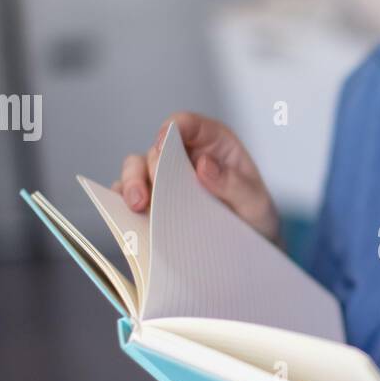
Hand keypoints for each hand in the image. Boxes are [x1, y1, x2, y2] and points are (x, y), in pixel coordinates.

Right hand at [112, 111, 280, 244]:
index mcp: (215, 145)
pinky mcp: (152, 201)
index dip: (172, 128)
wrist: (248, 255)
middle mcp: (187, 156)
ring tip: (138, 205)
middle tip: (152, 190)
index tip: (164, 144)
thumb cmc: (256, 221)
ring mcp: (167, 179)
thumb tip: (203, 165)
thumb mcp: (256, 205)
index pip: (189, 125)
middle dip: (151, 166)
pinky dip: (123, 202)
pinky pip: (128, 195)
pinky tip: (130, 216)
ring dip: (131, 183)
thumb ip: (235, 185)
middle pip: (157, 149)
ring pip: (136, 167)